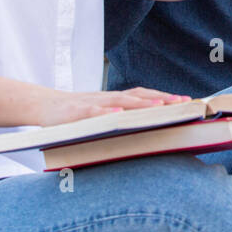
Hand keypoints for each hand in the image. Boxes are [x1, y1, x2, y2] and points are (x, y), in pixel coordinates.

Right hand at [35, 87, 190, 125]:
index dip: (165, 97)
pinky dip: (106, 113)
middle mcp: (107, 99)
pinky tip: (118, 115)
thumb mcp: (100, 117)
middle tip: (183, 104)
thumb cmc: (75, 115)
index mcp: (115, 101)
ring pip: (120, 101)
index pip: (144, 96)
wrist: (43, 105)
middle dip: (162, 99)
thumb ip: (120, 122)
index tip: (187, 102)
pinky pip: (93, 112)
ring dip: (142, 103)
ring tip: (161, 106)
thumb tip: (146, 136)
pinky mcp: (75, 113)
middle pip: (139, 96)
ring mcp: (92, 104)